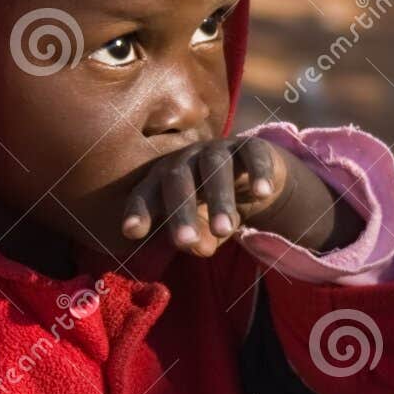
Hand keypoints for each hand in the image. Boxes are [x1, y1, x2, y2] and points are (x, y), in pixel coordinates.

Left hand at [122, 135, 291, 257]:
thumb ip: (198, 239)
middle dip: (181, 211)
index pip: (146, 193)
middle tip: (184, 242)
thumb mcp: (204, 230)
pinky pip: (252, 154)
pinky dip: (258, 172)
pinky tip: (261, 192)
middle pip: (178, 180)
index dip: (139, 210)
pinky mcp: (250, 146)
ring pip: (215, 168)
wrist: (254, 181)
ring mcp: (218, 150)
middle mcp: (186, 159)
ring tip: (223, 230)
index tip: (131, 232)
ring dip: (218, 199)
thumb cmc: (214, 208)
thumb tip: (197, 248)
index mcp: (164, 180)